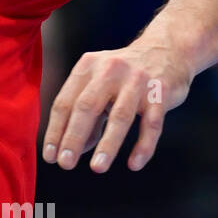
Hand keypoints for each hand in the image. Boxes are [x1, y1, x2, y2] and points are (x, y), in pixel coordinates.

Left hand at [42, 41, 191, 172]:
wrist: (167, 50)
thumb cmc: (124, 74)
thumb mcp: (99, 85)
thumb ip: (86, 115)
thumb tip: (75, 148)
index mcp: (87, 67)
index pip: (65, 102)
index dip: (55, 130)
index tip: (50, 155)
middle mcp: (109, 71)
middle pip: (87, 107)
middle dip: (73, 138)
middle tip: (65, 163)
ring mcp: (137, 81)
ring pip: (120, 117)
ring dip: (107, 145)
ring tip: (97, 168)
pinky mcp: (161, 92)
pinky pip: (152, 124)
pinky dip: (143, 146)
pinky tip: (134, 164)